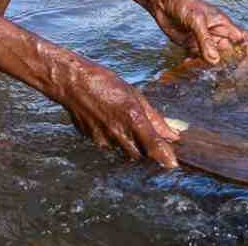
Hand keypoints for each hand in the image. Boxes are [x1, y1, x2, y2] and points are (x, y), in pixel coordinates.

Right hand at [60, 63, 179, 167]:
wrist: (74, 84)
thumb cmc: (105, 83)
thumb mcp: (135, 95)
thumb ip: (155, 117)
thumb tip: (172, 133)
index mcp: (133, 118)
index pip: (153, 146)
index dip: (165, 157)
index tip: (173, 163)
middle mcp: (119, 133)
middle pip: (141, 154)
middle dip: (147, 149)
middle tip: (149, 136)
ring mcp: (105, 140)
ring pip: (125, 151)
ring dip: (131, 143)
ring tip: (123, 121)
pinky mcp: (94, 141)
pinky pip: (111, 146)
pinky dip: (115, 137)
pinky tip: (109, 120)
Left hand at [151, 0, 247, 63]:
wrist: (161, 2)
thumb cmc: (182, 4)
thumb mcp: (196, 20)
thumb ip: (205, 40)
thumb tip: (215, 61)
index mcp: (222, 24)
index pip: (241, 38)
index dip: (246, 49)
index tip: (245, 63)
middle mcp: (215, 33)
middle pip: (228, 52)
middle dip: (227, 63)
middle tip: (222, 73)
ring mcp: (204, 40)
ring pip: (213, 57)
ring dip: (209, 65)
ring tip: (202, 70)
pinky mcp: (191, 46)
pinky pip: (198, 59)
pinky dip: (195, 64)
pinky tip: (188, 64)